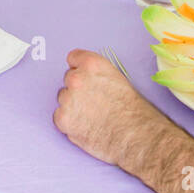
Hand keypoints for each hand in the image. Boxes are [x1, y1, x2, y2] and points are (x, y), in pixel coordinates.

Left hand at [53, 49, 170, 168]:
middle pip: (68, 79)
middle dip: (77, 89)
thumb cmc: (132, 110)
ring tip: (91, 117)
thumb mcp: (118, 79)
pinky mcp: (63, 119)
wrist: (135, 135)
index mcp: (91, 64)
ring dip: (72, 106)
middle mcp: (76, 78)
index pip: (73, 58)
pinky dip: (69, 122)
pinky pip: (58, 117)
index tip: (84, 77)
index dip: (80, 69)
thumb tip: (87, 78)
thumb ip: (97, 74)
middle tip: (93, 103)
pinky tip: (85, 126)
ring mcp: (67, 98)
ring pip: (63, 98)